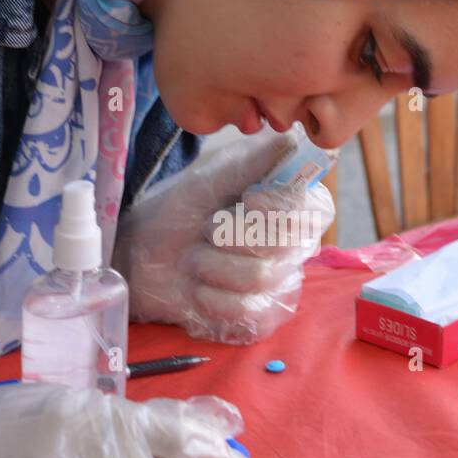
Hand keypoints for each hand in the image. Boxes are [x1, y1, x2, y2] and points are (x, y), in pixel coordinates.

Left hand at [115, 126, 335, 343]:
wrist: (140, 255)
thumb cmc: (178, 210)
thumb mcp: (209, 179)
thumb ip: (253, 163)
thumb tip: (294, 140)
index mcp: (287, 207)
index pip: (317, 210)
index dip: (285, 208)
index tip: (248, 201)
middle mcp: (291, 246)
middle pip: (287, 244)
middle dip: (232, 234)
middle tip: (206, 229)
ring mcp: (277, 285)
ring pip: (261, 277)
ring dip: (212, 264)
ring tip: (194, 258)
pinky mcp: (259, 317)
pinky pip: (249, 312)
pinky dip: (210, 297)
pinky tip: (196, 289)